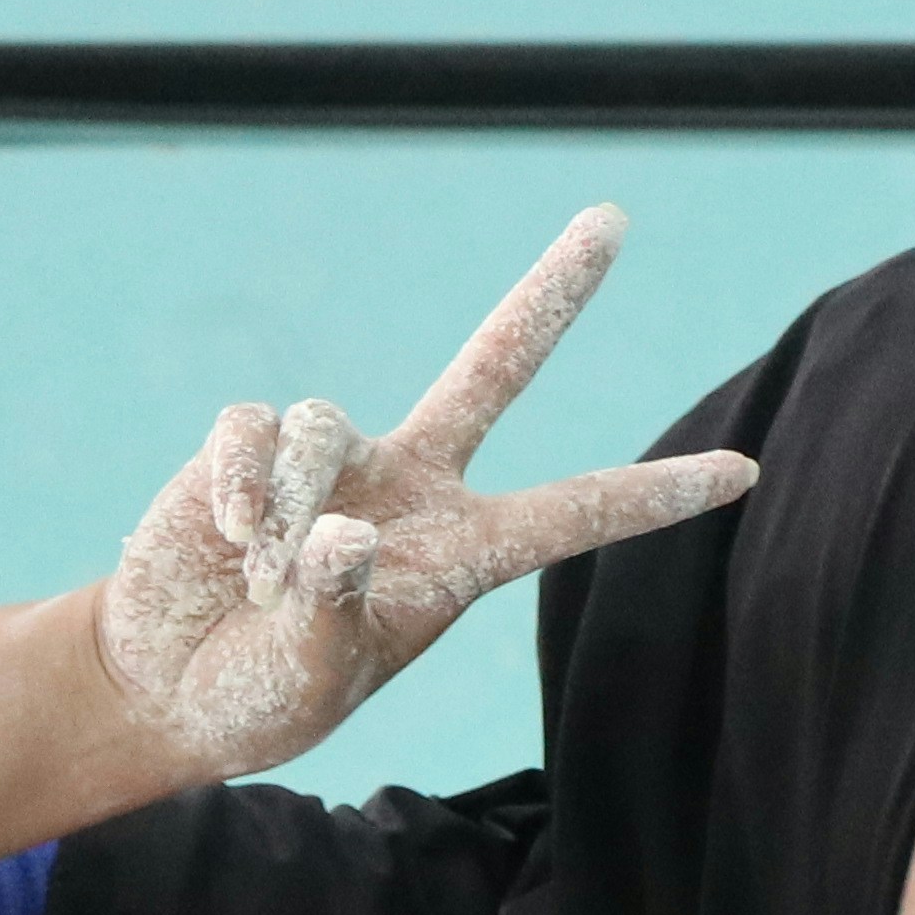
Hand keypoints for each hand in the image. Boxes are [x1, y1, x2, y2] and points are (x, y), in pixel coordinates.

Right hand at [89, 206, 756, 785]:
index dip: (657, 494)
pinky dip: (239, 482)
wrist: (167, 689)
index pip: (577, 512)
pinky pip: (255, 428)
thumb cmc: (262, 697)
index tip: (746, 472)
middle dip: (551, 293)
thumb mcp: (318, 676)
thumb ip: (337, 609)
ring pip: (325, 424)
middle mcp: (415, 488)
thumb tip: (341, 531)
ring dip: (285, 510)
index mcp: (464, 554)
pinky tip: (227, 539)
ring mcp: (338, 459)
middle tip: (614, 217)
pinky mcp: (253, 442)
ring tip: (259, 582)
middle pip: (496, 365)